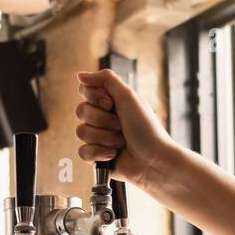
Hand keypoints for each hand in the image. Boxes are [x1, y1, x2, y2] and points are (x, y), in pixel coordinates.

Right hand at [75, 68, 177, 190]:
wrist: (154, 160)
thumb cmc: (146, 128)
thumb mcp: (128, 96)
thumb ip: (105, 79)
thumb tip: (80, 75)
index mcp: (110, 102)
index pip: (85, 91)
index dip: (94, 98)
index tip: (111, 104)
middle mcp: (103, 118)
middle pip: (81, 111)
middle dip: (103, 120)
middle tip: (121, 126)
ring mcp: (99, 137)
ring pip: (81, 132)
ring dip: (104, 137)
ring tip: (121, 142)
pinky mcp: (97, 156)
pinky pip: (83, 152)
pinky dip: (99, 153)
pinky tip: (114, 155)